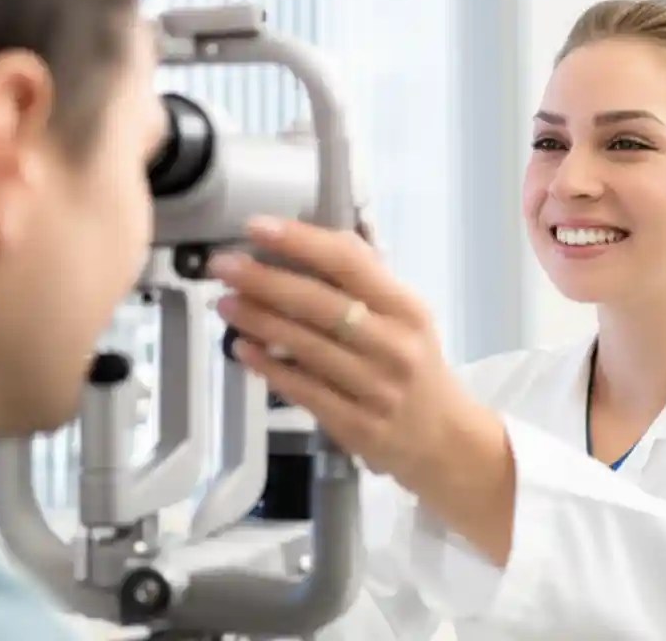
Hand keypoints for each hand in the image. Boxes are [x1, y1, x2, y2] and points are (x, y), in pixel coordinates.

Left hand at [208, 216, 469, 487]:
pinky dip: (269, 367)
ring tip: (226, 302)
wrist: (443, 439)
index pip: (350, 263)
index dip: (300, 242)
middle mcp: (394, 346)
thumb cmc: (413, 364)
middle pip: (320, 305)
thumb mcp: (405, 316)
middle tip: (223, 266)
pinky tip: (244, 349)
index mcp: (406, 309)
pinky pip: (303, 390)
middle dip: (265, 281)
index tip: (256, 226)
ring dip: (259, 321)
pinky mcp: (356, 425)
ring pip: (306, 348)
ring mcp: (376, 389)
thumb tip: (304, 239)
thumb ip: (363, 280)